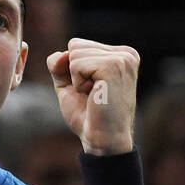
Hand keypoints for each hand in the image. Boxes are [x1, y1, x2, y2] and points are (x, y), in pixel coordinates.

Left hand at [47, 38, 139, 155]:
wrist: (102, 140)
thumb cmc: (88, 116)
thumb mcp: (69, 85)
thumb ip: (60, 66)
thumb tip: (60, 54)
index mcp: (120, 55)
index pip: (78, 44)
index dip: (73, 70)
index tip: (90, 89)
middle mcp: (125, 53)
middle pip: (75, 45)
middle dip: (74, 73)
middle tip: (91, 93)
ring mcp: (122, 58)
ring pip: (75, 53)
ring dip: (76, 79)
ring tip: (94, 94)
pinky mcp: (113, 66)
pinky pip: (77, 64)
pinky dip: (77, 82)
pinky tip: (93, 94)